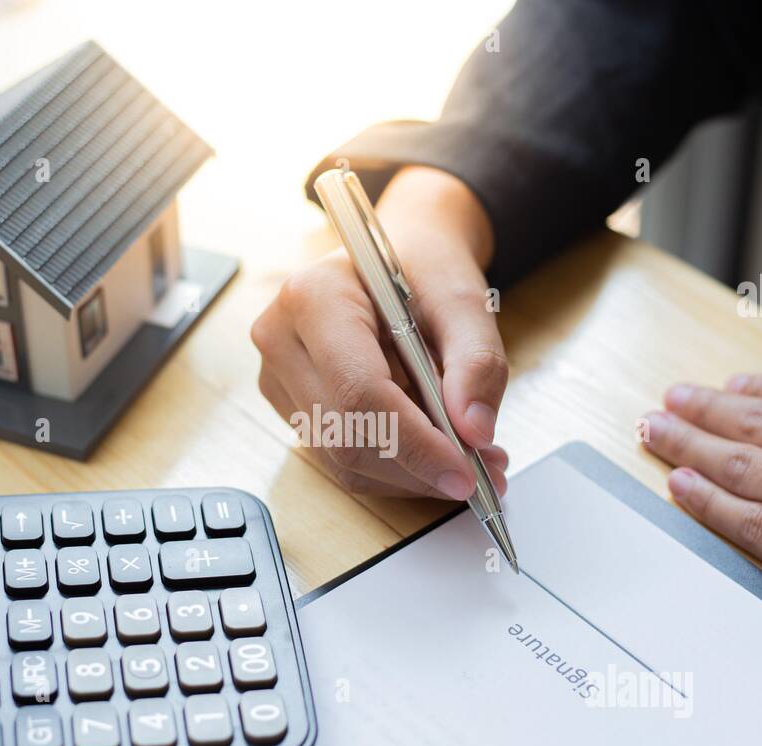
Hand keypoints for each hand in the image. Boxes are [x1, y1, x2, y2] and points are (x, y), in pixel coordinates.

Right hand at [252, 166, 508, 498]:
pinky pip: (340, 458)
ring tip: (467, 458)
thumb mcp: (464, 300)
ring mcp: (278, 375)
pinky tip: (430, 450)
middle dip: (419, 465)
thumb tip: (475, 432)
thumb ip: (477, 362)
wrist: (398, 256)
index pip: (360, 393)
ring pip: (343, 459)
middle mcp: (281, 338)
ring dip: (409, 474)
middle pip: (348, 436)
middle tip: (484, 472)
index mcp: (314, 297)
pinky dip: (393, 468)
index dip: (416, 444)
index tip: (466, 473)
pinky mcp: (290, 404)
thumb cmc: (423, 269)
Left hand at [642, 374, 761, 663]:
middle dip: (698, 412)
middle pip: (751, 424)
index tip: (714, 391)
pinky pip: (746, 526)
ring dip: (685, 449)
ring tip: (655, 435)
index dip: (742, 392)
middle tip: (664, 405)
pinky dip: (704, 502)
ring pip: (738, 469)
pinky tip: (678, 486)